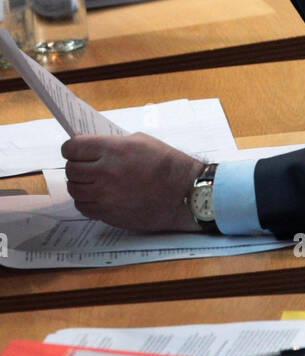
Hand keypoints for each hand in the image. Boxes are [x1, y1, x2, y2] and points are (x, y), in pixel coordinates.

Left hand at [62, 133, 201, 231]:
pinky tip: (98, 195)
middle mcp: (105, 173)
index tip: (75, 148)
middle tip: (86, 164)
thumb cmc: (166, 163)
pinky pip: (83, 207)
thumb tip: (86, 142)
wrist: (183, 192)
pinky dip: (86, 200)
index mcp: (113, 150)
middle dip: (76, 164)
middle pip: (70, 169)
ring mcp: (105, 196)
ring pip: (74, 189)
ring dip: (80, 183)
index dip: (71, 147)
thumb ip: (110, 142)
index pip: (71, 147)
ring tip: (93, 180)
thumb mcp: (139, 141)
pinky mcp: (108, 214)